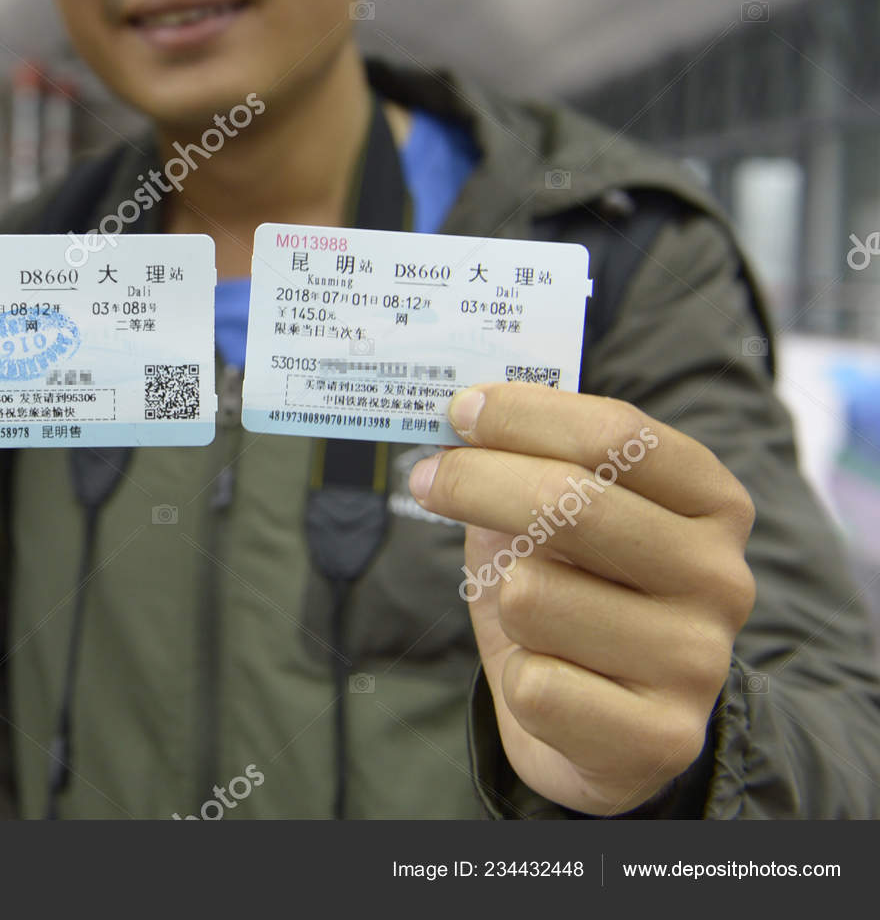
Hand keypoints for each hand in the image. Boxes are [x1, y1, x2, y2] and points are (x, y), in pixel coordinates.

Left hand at [408, 382, 755, 814]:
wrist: (610, 729)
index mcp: (712, 504)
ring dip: (503, 601)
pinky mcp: (662, 736)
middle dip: (473, 481)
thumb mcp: (559, 519)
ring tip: (530, 619)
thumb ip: (530, 461)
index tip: (459, 411)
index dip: (522, 415)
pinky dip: (517, 677)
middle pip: (567, 500)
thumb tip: (460, 412)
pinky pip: (534, 683)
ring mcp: (697, 660)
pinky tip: (549, 682)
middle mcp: (721, 577)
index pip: (615, 434)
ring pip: (532, 595)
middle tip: (427, 478)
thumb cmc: (575, 597)